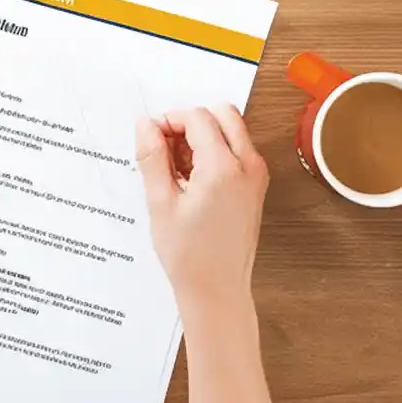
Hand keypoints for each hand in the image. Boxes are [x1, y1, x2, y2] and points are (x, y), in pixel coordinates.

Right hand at [135, 105, 269, 316]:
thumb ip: (151, 156)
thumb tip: (145, 125)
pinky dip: (213, 152)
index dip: (169, 120)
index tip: (150, 137)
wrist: (217, 289)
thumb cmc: (190, 255)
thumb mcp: (160, 202)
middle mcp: (248, 166)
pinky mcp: (255, 185)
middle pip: (222, 114)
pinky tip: (190, 180)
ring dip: (202, 136)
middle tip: (165, 147)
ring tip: (176, 169)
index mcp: (224, 168)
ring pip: (230, 129)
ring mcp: (256, 176)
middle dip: (189, 122)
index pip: (197, 117)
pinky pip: (236, 150)